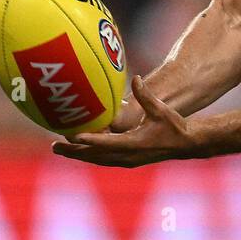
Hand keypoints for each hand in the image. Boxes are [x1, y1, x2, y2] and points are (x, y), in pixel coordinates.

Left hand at [51, 75, 193, 166]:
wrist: (186, 145)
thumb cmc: (174, 126)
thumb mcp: (161, 110)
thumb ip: (146, 96)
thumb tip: (136, 78)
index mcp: (135, 144)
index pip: (107, 143)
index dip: (89, 140)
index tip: (73, 136)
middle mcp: (128, 156)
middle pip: (96, 156)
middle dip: (75, 152)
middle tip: (55, 147)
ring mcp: (127, 161)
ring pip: (97, 160)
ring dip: (79, 155)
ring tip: (60, 149)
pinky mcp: (127, 161)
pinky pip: (103, 159)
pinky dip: (89, 155)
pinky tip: (79, 150)